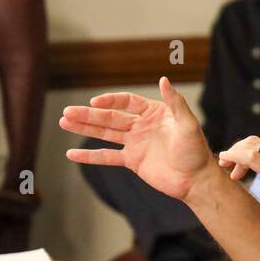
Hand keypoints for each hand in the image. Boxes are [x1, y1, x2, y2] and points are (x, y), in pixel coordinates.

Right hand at [60, 77, 214, 201]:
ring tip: (63, 121)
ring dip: (85, 128)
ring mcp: (136, 143)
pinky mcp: (132, 161)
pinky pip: (107, 156)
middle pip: (110, 117)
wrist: (196, 180)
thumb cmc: (196, 151)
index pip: (127, 102)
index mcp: (155, 113)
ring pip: (105, 133)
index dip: (110, 100)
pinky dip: (89, 155)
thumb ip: (175, 102)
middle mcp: (142, 125)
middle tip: (66, 112)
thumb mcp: (188, 124)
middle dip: (88, 114)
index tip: (94, 102)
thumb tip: (163, 79)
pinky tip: (71, 153)